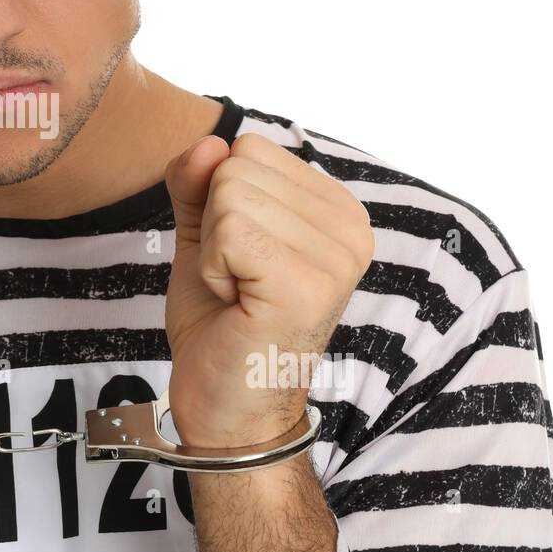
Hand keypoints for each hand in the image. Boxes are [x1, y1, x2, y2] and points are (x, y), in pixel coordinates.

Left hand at [163, 132, 375, 447]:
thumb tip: (208, 143)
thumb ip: (200, 183)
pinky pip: (226, 231)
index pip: (249, 149)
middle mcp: (352, 228)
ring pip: (227, 195)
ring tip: (240, 296)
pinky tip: (237, 305)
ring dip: (212, 251)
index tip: (240, 260)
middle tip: (237, 283)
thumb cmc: (221, 324)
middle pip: (237, 166)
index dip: (220, 202)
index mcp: (338, 210)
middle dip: (213, 226)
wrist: (226, 408)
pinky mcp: (308, 283)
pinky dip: (211, 268)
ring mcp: (336, 257)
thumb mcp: (205, 235)